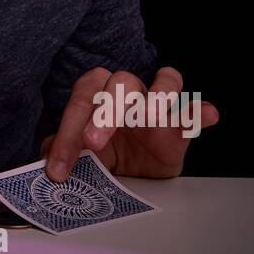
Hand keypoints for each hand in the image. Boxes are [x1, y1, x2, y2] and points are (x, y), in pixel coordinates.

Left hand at [40, 65, 217, 181]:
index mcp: (97, 91)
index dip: (67, 131)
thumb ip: (60, 148)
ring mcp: (157, 106)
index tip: (58, 166)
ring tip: (149, 116)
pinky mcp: (179, 127)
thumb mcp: (78, 153)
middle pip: (120, 83)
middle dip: (106, 111)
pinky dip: (199, 111)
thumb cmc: (102, 152)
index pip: (82, 99)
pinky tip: (208, 114)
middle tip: (94, 142)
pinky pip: (192, 112)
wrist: (131, 171)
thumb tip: (44, 154)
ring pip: (164, 83)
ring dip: (157, 97)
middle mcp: (127, 91)